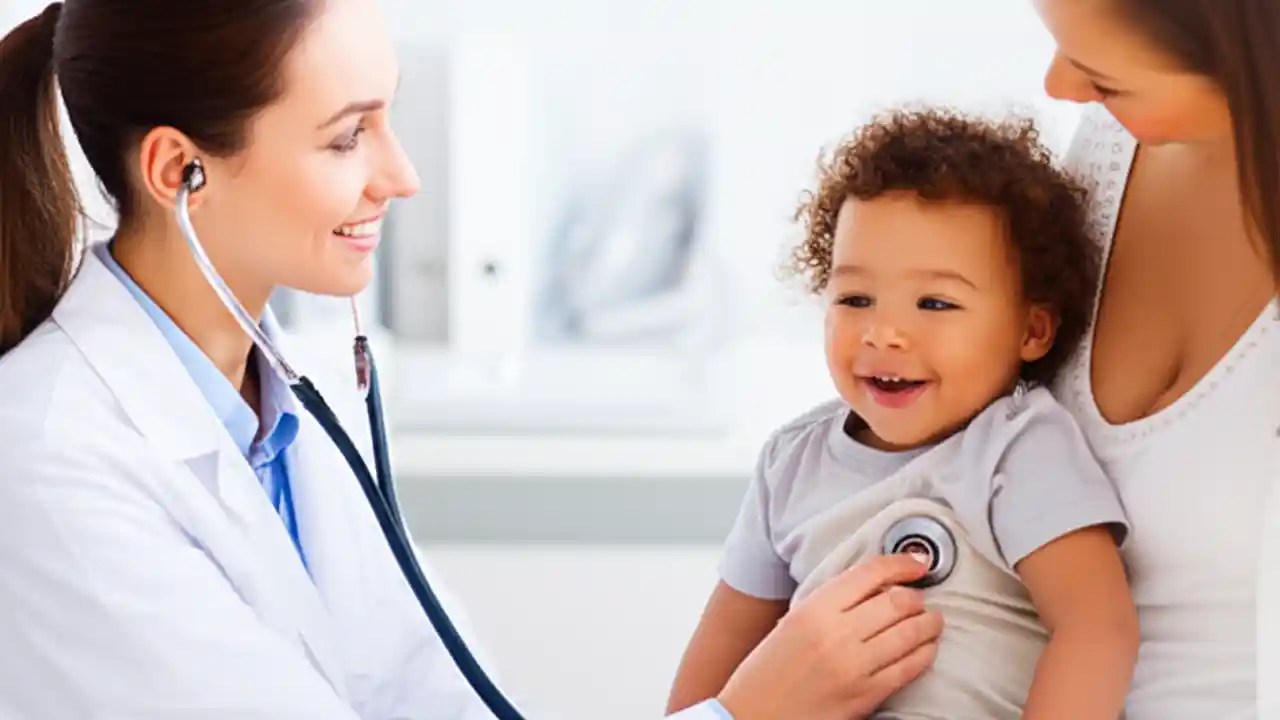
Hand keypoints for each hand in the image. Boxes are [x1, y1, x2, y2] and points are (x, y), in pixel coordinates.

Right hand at [716, 554, 942, 719]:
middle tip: (921, 598)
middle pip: (897, 601)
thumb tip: (880, 586)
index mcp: (814, 609)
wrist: (755, 715)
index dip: (901, 563)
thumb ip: (832, 602)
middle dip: (917, 597)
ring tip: (931, 621)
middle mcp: (835, 634)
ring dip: (929, 623)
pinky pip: (909, 668)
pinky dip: (924, 654)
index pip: (869, 573)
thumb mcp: (793, 622)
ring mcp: (853, 667)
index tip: (918, 562)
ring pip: (910, 632)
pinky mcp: (865, 696)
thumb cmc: (770, 669)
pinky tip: (926, 648)